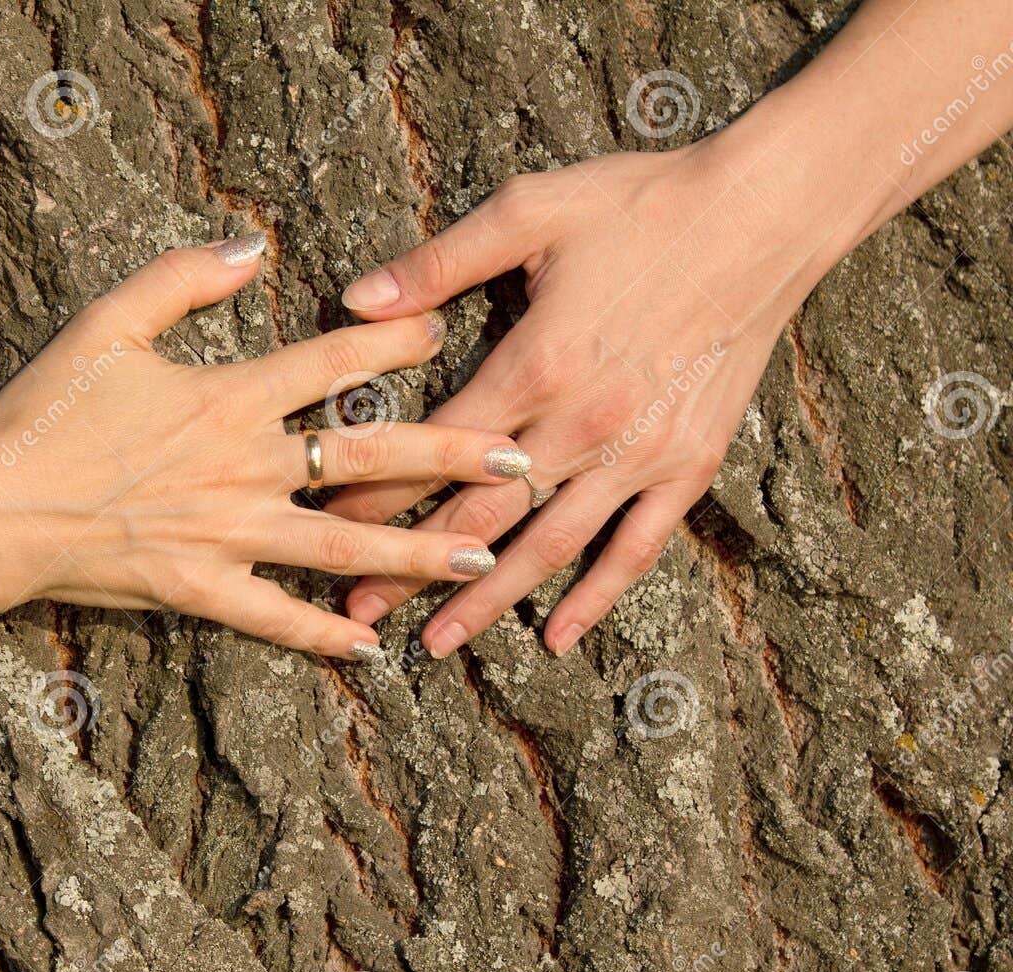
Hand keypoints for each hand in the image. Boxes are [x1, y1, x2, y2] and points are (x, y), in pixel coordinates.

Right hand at [0, 235, 534, 658]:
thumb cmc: (44, 414)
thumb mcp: (105, 323)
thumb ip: (181, 277)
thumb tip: (251, 245)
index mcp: (228, 397)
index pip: (332, 363)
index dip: (394, 342)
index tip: (445, 333)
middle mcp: (245, 466)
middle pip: (368, 456)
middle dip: (452, 454)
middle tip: (520, 458)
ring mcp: (229, 533)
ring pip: (344, 542)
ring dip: (418, 549)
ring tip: (482, 555)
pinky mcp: (201, 588)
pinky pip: (276, 615)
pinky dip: (323, 633)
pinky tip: (371, 647)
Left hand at [328, 142, 820, 657]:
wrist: (767, 212)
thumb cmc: (642, 203)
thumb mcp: (529, 210)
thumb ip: (438, 263)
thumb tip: (355, 300)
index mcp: (536, 364)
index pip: (436, 451)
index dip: (378, 492)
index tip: (328, 525)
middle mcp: (584, 424)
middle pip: (481, 517)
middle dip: (411, 568)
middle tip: (357, 610)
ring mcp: (639, 454)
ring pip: (549, 547)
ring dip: (487, 600)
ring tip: (435, 644)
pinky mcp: (688, 465)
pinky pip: (637, 546)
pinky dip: (596, 596)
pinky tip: (557, 635)